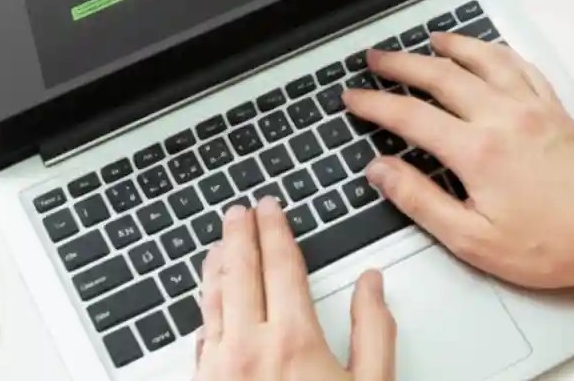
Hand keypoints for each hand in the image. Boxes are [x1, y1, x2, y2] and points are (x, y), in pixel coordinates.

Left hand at [194, 198, 396, 380]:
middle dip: (238, 235)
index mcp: (294, 341)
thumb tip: (371, 285)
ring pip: (212, 301)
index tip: (268, 209)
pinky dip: (205, 309)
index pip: (280, 266)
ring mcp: (217, 368)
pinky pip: (199, 337)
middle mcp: (248, 348)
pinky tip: (210, 303)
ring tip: (219, 245)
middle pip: (239, 273)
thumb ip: (374, 333)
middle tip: (237, 212)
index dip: (273, 230)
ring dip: (216, 266)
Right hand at [342, 32, 573, 290]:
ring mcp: (531, 108)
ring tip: (428, 40)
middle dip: (401, 64)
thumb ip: (421, 200)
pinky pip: (519, 66)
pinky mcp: (554, 109)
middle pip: (440, 75)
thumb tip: (381, 172)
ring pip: (482, 60)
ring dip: (450, 46)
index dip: (375, 105)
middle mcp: (502, 117)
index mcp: (476, 150)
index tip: (353, 99)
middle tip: (375, 59)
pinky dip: (496, 51)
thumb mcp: (474, 239)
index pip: (410, 116)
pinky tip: (488, 51)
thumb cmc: (554, 245)